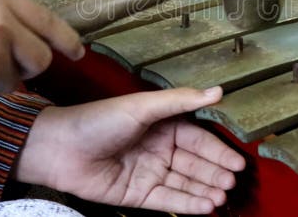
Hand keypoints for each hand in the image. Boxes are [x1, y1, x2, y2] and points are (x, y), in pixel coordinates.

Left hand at [15, 87, 245, 214]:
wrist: (58, 148)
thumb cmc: (96, 120)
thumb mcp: (142, 106)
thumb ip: (181, 101)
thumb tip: (217, 91)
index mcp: (162, 125)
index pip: (198, 140)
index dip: (218, 151)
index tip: (238, 161)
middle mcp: (158, 149)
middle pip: (195, 163)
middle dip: (215, 173)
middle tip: (234, 181)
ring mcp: (149, 173)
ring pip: (185, 183)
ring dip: (205, 189)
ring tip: (223, 195)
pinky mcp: (138, 195)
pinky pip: (168, 200)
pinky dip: (188, 203)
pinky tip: (206, 206)